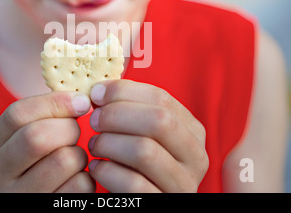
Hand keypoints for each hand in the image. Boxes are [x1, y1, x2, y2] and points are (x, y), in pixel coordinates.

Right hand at [0, 92, 95, 191]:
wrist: (34, 201)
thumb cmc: (36, 162)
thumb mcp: (25, 138)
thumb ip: (43, 115)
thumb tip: (81, 100)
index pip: (17, 114)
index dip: (55, 102)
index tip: (80, 101)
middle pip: (37, 137)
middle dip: (68, 128)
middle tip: (75, 133)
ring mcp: (18, 198)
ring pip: (64, 160)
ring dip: (79, 155)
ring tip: (73, 160)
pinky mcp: (44, 211)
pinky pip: (79, 185)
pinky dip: (87, 179)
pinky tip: (75, 180)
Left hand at [87, 80, 208, 191]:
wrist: (137, 201)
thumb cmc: (136, 165)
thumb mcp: (142, 133)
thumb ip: (130, 109)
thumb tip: (100, 90)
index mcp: (192, 130)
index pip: (161, 97)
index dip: (124, 91)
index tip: (96, 94)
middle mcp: (196, 157)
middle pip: (159, 120)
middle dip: (117, 115)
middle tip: (94, 120)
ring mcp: (183, 184)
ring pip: (145, 151)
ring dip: (109, 143)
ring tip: (94, 146)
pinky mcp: (162, 204)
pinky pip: (132, 184)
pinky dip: (107, 171)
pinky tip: (96, 168)